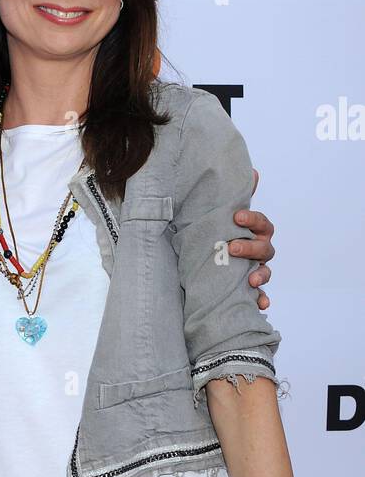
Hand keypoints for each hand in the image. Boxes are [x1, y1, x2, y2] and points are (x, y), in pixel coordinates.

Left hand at [230, 167, 274, 309]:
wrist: (211, 258)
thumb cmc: (224, 233)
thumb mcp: (226, 216)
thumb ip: (238, 197)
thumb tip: (253, 171)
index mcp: (256, 231)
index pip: (262, 223)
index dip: (252, 219)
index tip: (236, 217)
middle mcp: (260, 251)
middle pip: (264, 248)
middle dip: (250, 248)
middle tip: (232, 247)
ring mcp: (257, 269)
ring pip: (265, 272)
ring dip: (261, 275)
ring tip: (251, 281)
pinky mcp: (250, 287)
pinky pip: (260, 295)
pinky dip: (262, 300)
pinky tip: (261, 305)